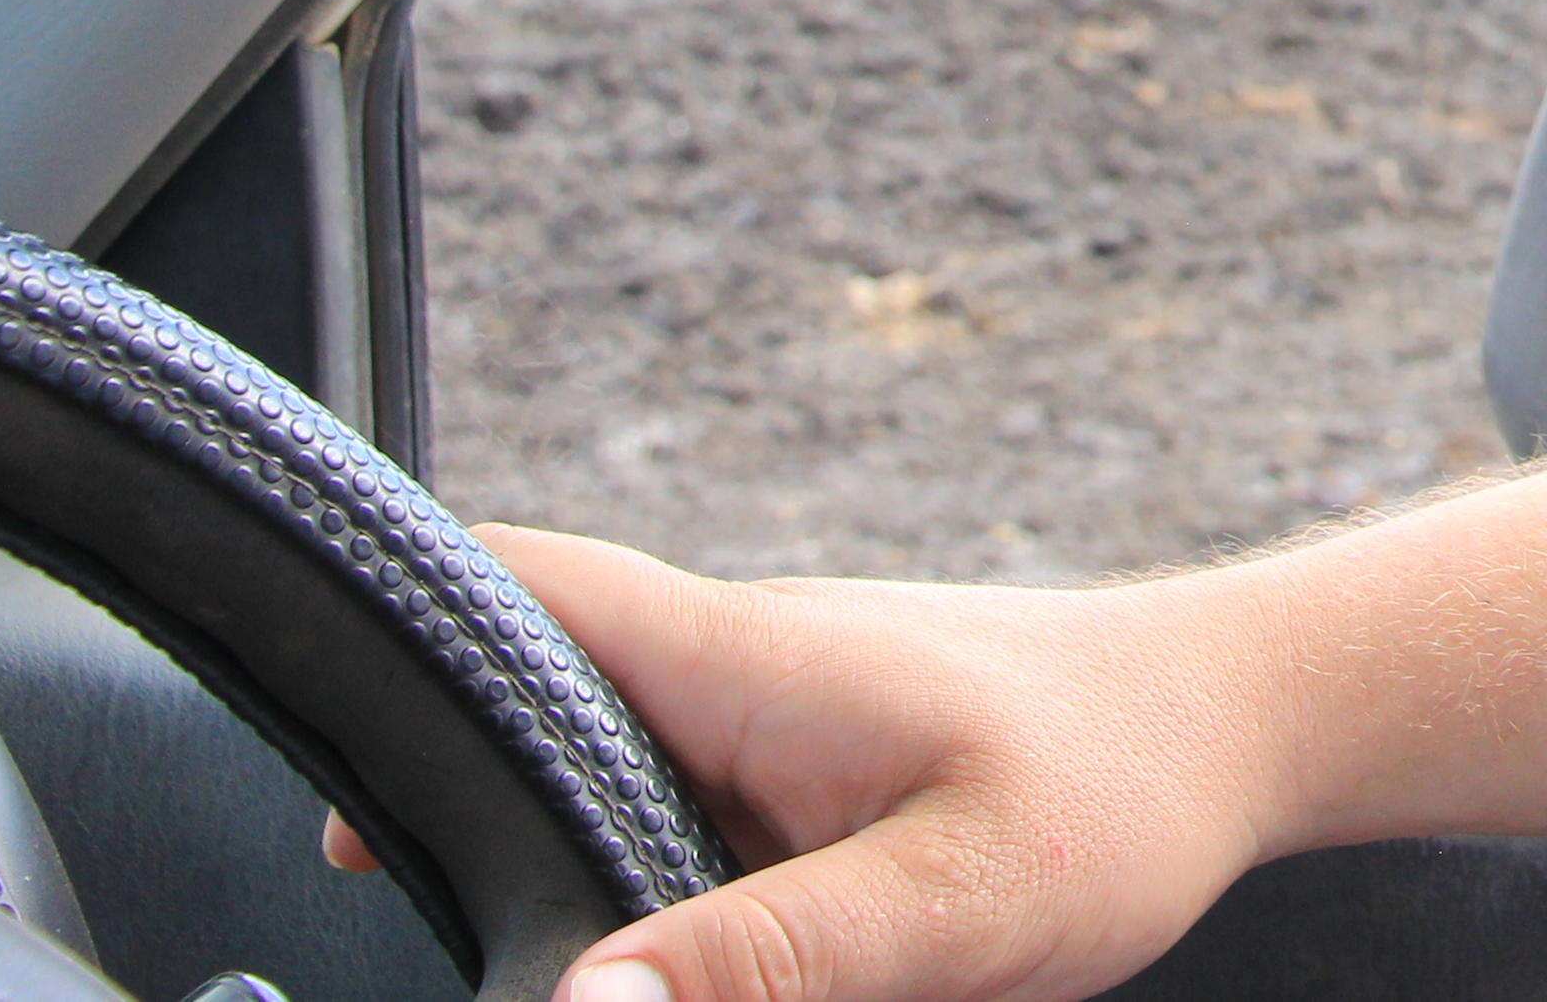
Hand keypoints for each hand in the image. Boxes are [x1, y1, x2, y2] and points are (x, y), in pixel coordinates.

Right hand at [436, 522, 1291, 1001]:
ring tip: (470, 928)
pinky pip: (668, 811)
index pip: (515, 587)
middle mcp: (729, 670)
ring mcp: (761, 721)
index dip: (389, 629)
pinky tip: (622, 950)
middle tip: (367, 895)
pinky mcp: (798, 780)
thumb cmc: (1128, 787)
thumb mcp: (955, 900)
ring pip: (591, 765)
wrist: (1244, 733)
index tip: (302, 740)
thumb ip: (774, 958)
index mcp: (737, 656)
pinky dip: (630, 875)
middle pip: (521, 694)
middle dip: (440, 787)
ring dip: (539, 846)